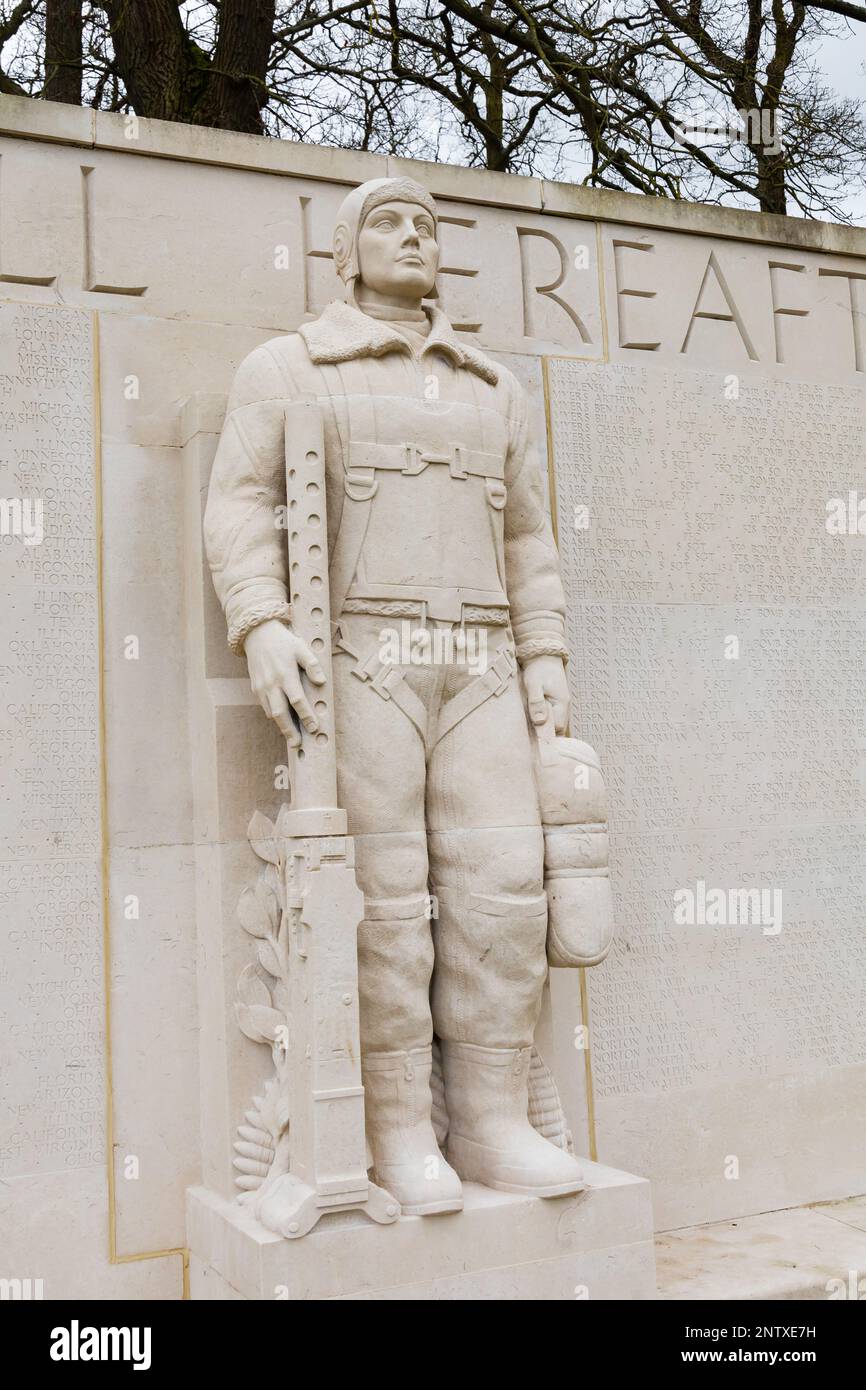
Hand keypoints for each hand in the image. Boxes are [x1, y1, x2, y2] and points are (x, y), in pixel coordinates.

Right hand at [244, 619, 325, 746]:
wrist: (257, 635)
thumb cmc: (283, 642)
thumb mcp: (301, 648)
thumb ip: (312, 665)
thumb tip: (321, 683)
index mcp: (285, 674)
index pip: (297, 700)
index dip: (306, 716)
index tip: (314, 727)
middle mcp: (272, 684)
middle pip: (280, 713)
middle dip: (289, 731)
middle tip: (298, 744)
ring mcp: (262, 687)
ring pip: (271, 713)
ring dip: (281, 726)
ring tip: (292, 738)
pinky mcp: (256, 688)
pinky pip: (265, 707)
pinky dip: (274, 716)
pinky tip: (283, 721)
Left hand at [522, 655, 568, 733]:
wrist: (542, 655)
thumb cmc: (538, 669)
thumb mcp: (534, 685)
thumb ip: (537, 702)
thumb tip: (540, 721)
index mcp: (561, 704)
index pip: (557, 728)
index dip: (546, 735)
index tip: (534, 739)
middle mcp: (563, 706)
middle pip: (557, 728)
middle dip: (545, 733)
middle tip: (530, 738)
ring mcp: (560, 704)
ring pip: (553, 722)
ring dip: (543, 727)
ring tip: (529, 729)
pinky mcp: (554, 702)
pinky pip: (550, 716)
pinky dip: (542, 720)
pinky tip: (532, 719)